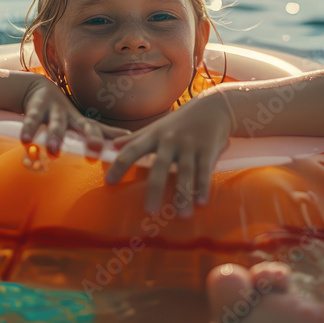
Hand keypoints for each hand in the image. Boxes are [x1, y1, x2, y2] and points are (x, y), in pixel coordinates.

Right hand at [20, 76, 130, 154]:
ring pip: (57, 124)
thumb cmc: (58, 115)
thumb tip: (102, 159)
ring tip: (54, 151)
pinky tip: (25, 140)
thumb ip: (83, 140)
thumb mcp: (72, 124)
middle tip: (96, 149)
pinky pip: (32, 120)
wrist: (36, 88)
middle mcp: (71, 116)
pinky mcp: (36, 108)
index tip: (128, 139)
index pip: (101, 129)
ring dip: (56, 136)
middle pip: (84, 125)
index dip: (113, 134)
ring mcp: (54, 111)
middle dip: (92, 137)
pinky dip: (29, 129)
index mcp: (80, 122)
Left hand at [103, 93, 232, 216]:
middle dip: (155, 187)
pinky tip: (202, 203)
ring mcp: (190, 145)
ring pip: (186, 172)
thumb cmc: (180, 121)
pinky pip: (205, 170)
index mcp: (154, 136)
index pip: (133, 150)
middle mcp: (170, 140)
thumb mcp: (156, 126)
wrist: (213, 106)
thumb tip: (111, 146)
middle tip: (150, 210)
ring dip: (184, 194)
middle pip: (161, 165)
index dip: (120, 164)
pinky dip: (203, 187)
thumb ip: (135, 138)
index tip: (109, 181)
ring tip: (182, 216)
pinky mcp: (208, 149)